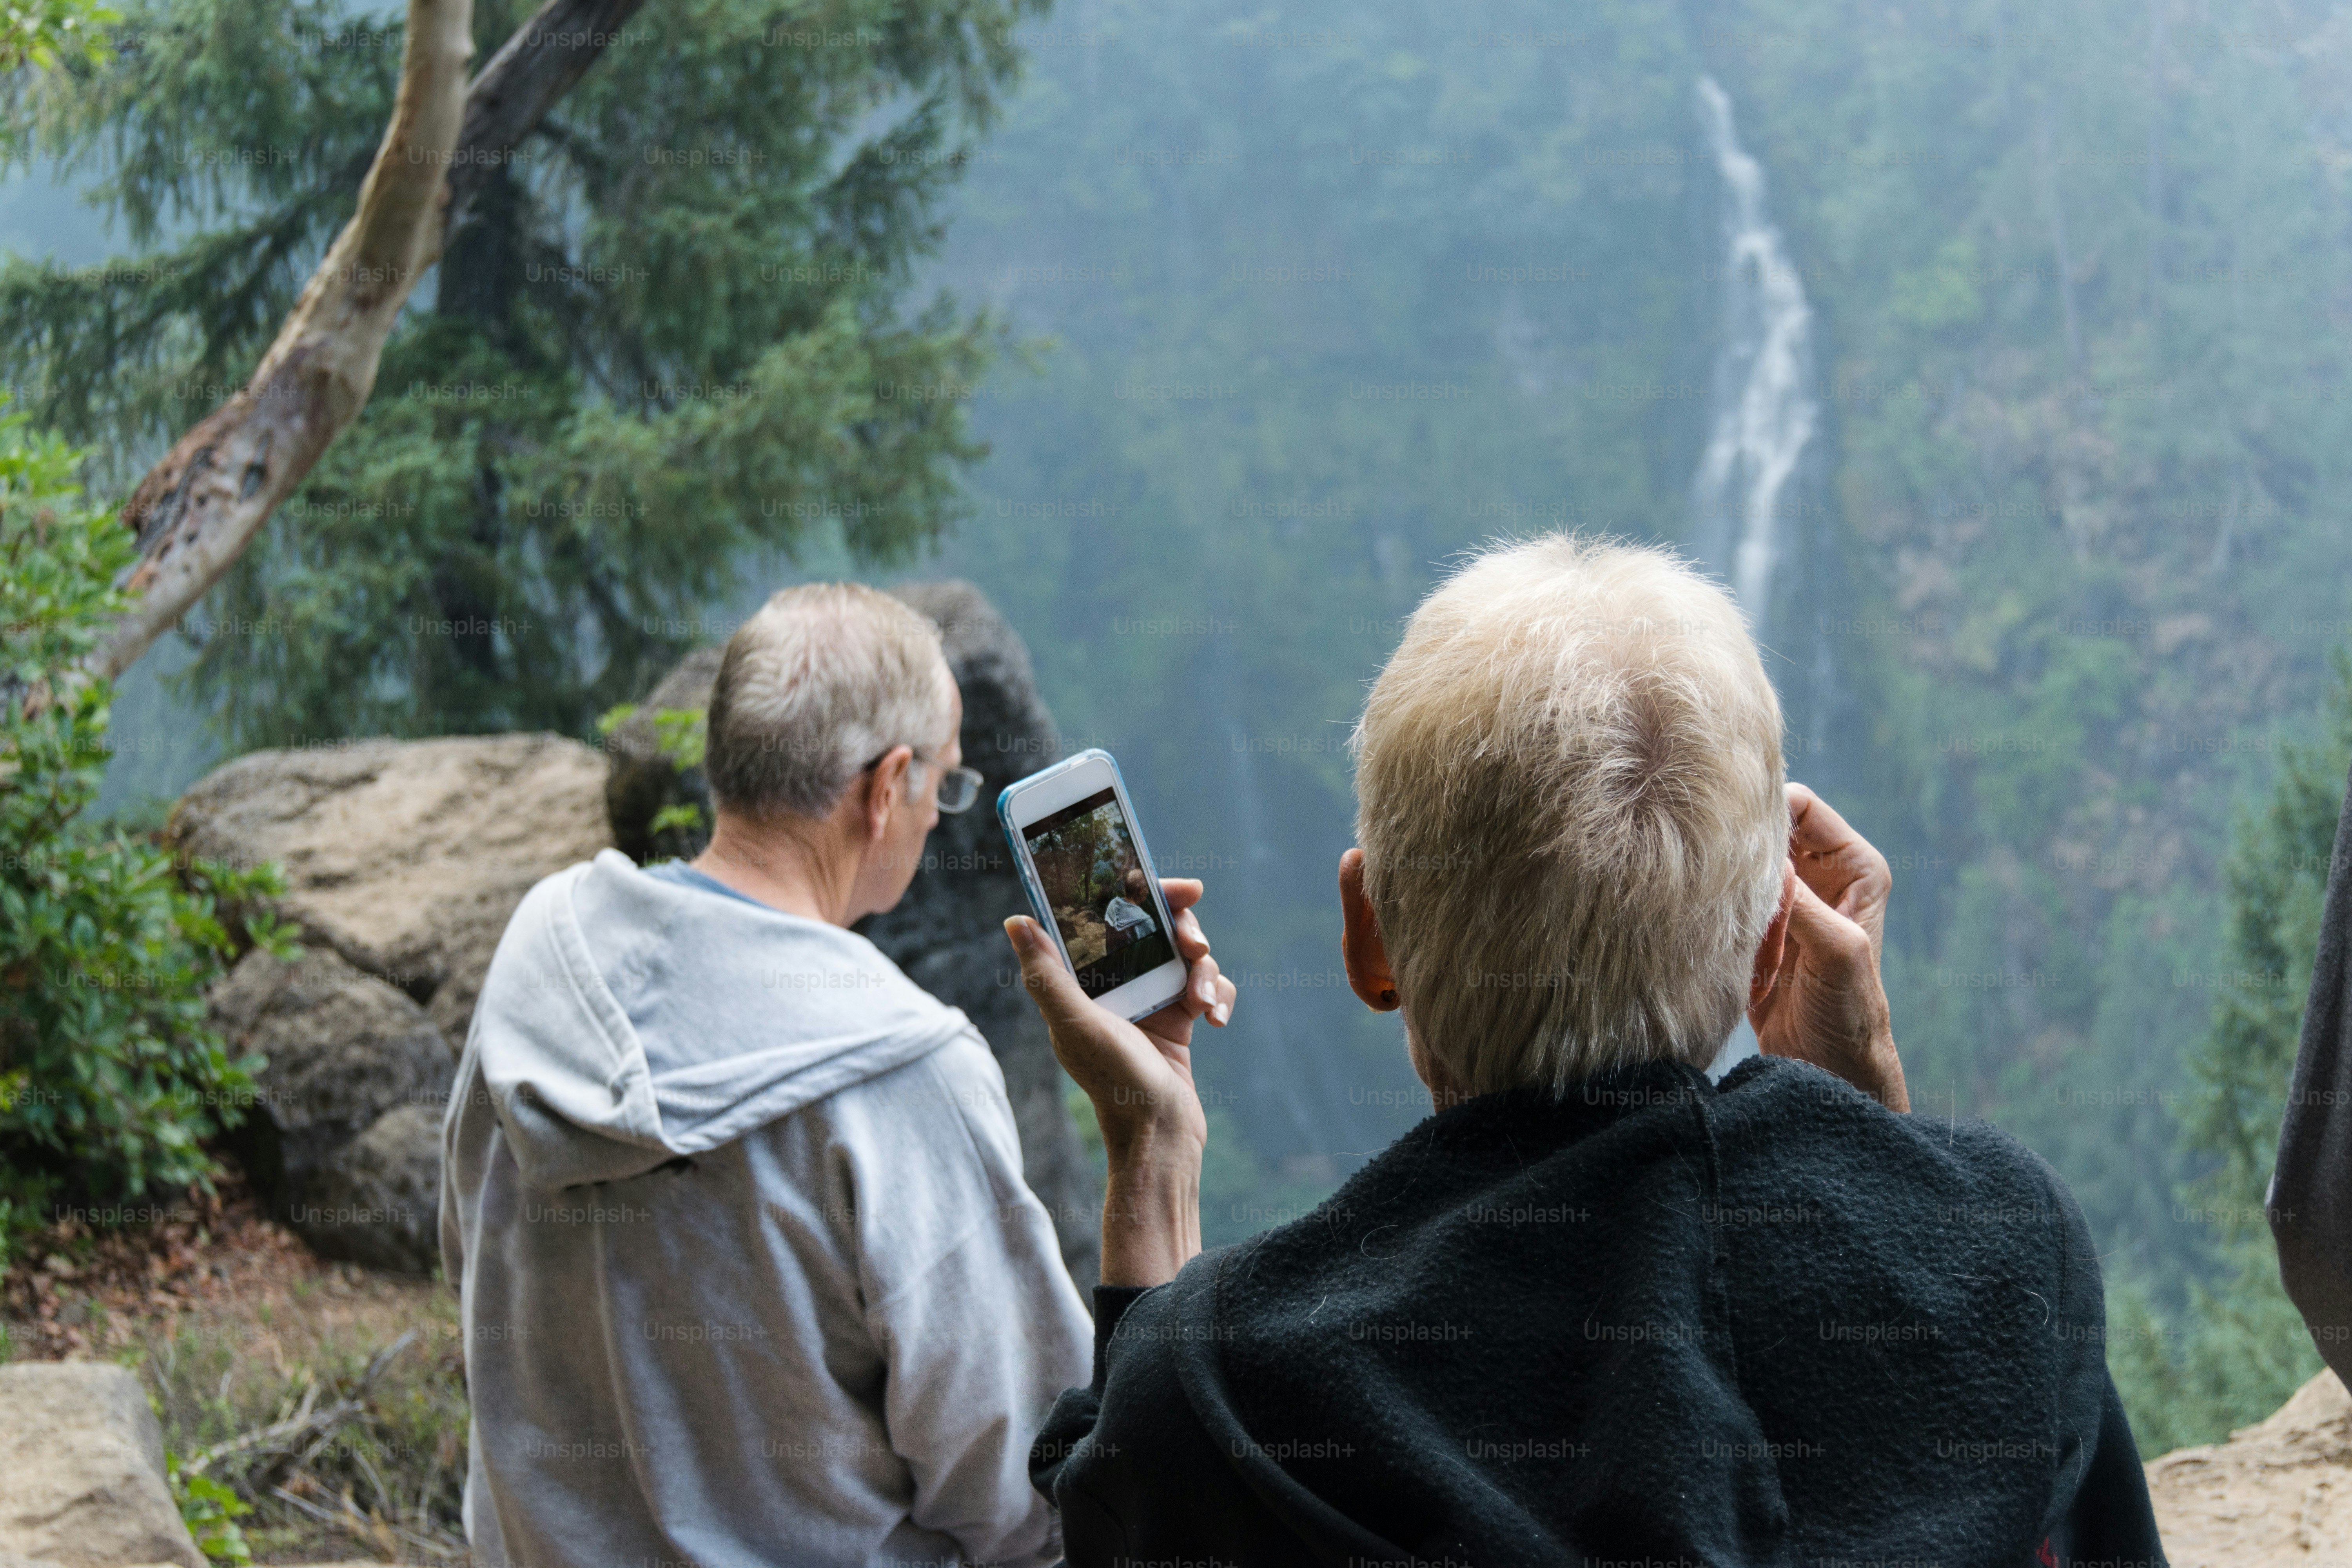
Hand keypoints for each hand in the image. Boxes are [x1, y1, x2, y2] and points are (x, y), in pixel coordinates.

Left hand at [1004, 877, 1235, 1284]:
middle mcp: (1114, 986)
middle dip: (1178, 923)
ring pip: (1183, 952)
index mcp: (1082, 981)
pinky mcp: (1179, 1018)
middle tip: (1194, 934)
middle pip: (1151, 925)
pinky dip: (1217, 993)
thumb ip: (1046, 974)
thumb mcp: (1076, 1025)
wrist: (1162, 1137)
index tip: (1167, 885)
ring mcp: (1149, 999)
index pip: (1103, 915)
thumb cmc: (1115, 1083)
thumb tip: (1014, 920)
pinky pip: (1206, 984)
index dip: (1131, 890)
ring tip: (1204, 997)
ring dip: (1203, 966)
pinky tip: (1216, 1018)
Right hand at [1748, 784, 1908, 1112]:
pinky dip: (1716, 914)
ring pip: (1740, 863)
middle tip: (1714, 869)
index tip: (1734, 833)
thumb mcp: (1839, 952)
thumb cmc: (1850, 1015)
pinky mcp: (1757, 929)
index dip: (1766, 811)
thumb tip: (1759, 857)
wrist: (1827, 1073)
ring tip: (1721, 913)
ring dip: (1725, 885)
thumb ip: (1804, 902)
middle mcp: (1822, 875)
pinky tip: (1717, 936)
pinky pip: (1725, 900)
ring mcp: (1787, 901)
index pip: (1801, 805)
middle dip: (1739, 845)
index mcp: (1855, 865)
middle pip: (1765, 829)